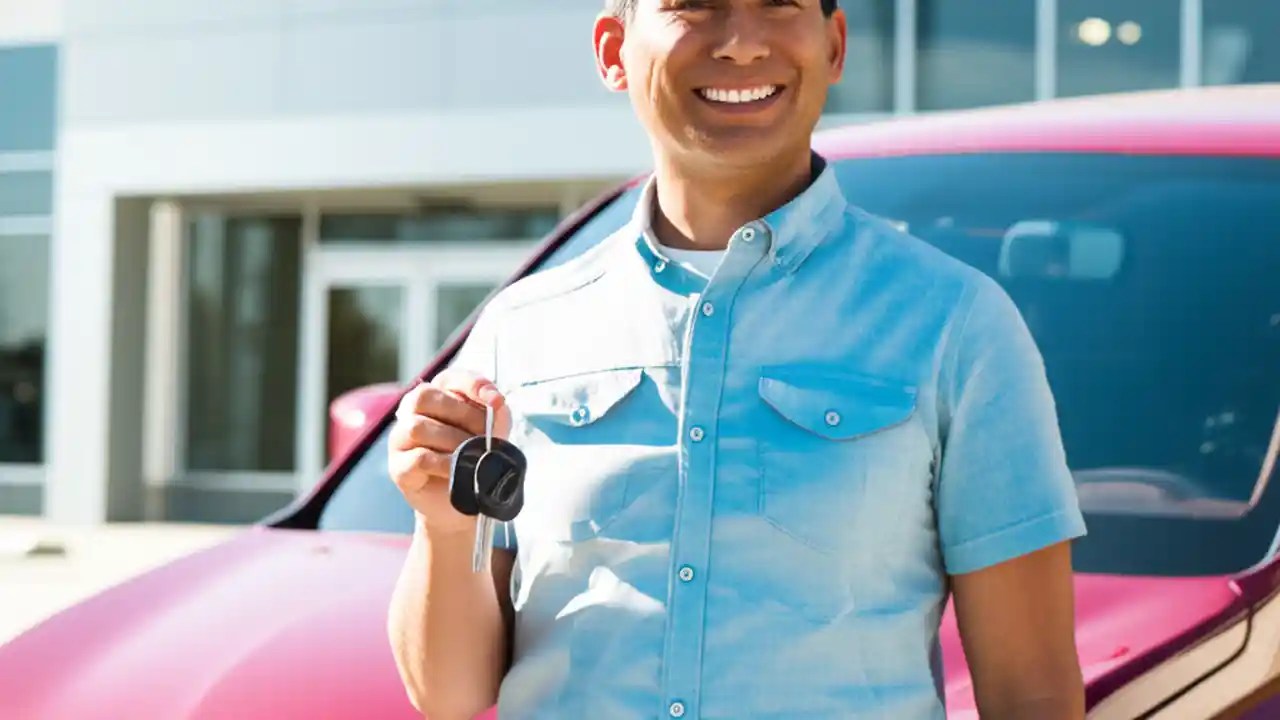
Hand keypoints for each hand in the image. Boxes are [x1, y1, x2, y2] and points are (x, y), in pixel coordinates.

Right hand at [388, 368, 512, 535]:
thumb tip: (497, 402)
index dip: (472, 384)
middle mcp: (412, 412)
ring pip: (417, 427)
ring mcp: (400, 439)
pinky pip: (417, 457)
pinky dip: (443, 464)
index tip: (496, 400)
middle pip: (423, 396)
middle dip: (462, 415)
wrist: (467, 501)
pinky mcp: (398, 467)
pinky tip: (458, 471)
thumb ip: (497, 416)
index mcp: (438, 396)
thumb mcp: (495, 434)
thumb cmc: (477, 459)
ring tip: (472, 457)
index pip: (449, 377)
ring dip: (452, 442)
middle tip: (485, 437)